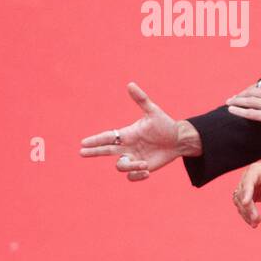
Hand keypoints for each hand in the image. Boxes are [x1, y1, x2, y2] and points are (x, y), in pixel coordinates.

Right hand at [80, 82, 198, 180]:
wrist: (178, 140)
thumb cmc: (164, 125)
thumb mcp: (153, 112)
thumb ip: (141, 99)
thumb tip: (130, 84)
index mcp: (127, 134)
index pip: (107, 137)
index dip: (95, 140)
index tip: (83, 142)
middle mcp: (127, 147)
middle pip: (106, 151)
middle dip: (94, 152)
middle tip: (82, 152)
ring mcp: (133, 158)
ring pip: (121, 166)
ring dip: (130, 166)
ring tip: (144, 164)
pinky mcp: (142, 168)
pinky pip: (132, 176)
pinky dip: (137, 176)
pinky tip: (147, 172)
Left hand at [225, 52, 260, 133]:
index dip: (255, 88)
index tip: (249, 90)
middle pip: (252, 92)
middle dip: (242, 94)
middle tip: (234, 97)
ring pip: (248, 100)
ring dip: (237, 101)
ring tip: (229, 101)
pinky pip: (249, 113)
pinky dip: (239, 111)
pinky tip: (231, 110)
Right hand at [232, 145, 260, 226]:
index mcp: (255, 170)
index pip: (247, 182)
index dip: (246, 193)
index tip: (246, 203)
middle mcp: (247, 178)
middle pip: (241, 194)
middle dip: (247, 208)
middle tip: (257, 220)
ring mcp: (247, 187)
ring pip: (239, 202)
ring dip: (245, 213)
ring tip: (255, 224)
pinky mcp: (250, 195)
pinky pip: (244, 206)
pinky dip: (247, 214)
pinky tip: (253, 223)